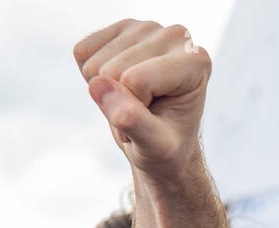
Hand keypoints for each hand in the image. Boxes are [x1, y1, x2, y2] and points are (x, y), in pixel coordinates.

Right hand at [74, 20, 210, 184]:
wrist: (162, 142)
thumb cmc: (166, 148)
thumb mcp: (156, 148)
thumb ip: (133, 121)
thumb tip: (99, 85)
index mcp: (195, 62)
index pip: (136, 80)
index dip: (134, 111)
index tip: (154, 124)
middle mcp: (175, 36)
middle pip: (113, 70)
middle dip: (119, 102)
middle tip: (142, 116)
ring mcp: (146, 28)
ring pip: (94, 63)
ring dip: (106, 93)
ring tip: (134, 103)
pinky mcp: (121, 28)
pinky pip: (82, 52)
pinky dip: (92, 78)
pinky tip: (118, 86)